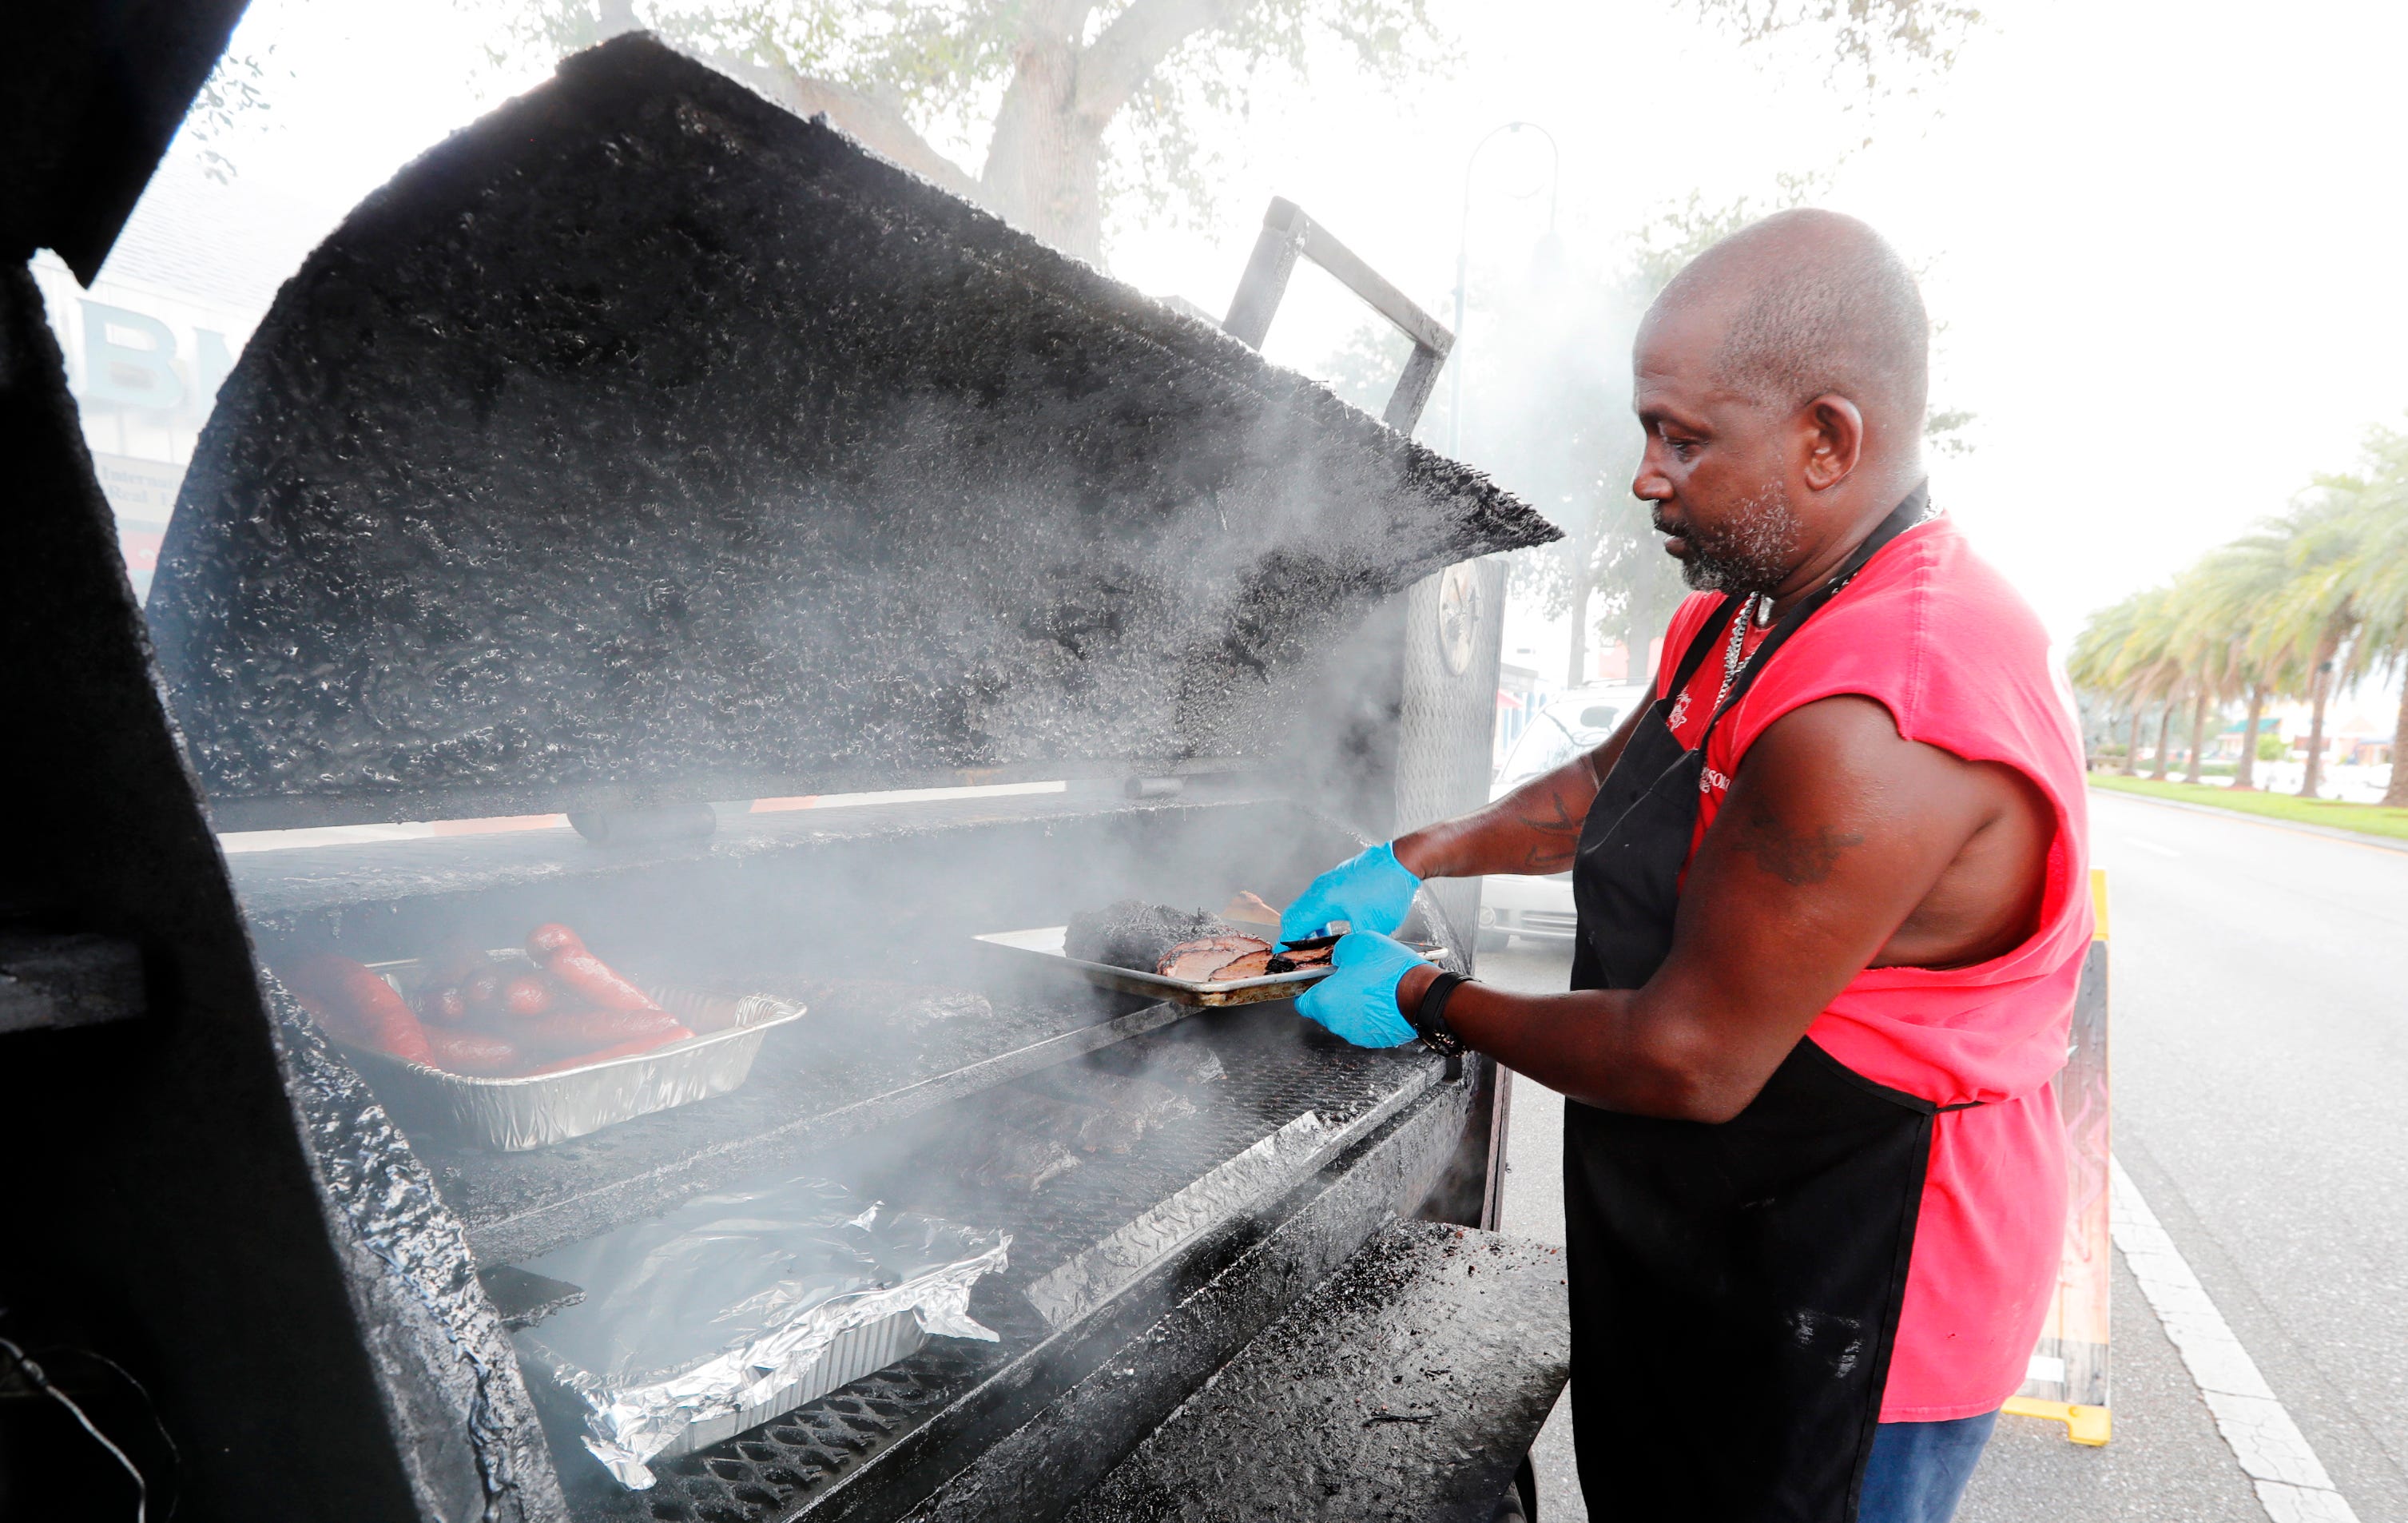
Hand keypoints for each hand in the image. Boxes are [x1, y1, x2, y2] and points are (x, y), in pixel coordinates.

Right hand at [1279, 842, 1419, 942]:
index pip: (1293, 925)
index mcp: (1322, 900)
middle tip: (1301, 953)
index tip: (1283, 957)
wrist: (1403, 861)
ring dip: (1310, 925)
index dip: (1286, 944)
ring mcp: (1328, 881)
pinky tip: (1336, 926)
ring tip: (1322, 943)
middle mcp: (1320, 888)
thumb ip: (1352, 944)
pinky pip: (1319, 899)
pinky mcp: (1338, 878)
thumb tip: (1342, 956)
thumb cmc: (1388, 889)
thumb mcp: (1372, 927)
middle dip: (1295, 935)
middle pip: (1294, 915)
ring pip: (1307, 906)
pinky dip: (1320, 915)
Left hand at [1294, 931, 1421, 1047]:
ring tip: (1372, 987)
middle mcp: (1337, 1022)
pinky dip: (1371, 1015)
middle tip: (1351, 978)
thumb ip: (1338, 952)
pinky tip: (1383, 999)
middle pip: (1326, 1010)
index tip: (1319, 981)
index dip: (1310, 989)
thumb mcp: (1355, 943)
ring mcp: (1357, 1034)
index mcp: (1324, 1001)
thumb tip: (1338, 956)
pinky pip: (1367, 1025)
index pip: (1303, 1002)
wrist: (1421, 993)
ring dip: (1355, 1005)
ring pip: (1348, 1018)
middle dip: (1335, 994)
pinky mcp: (1377, 1039)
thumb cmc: (1388, 971)